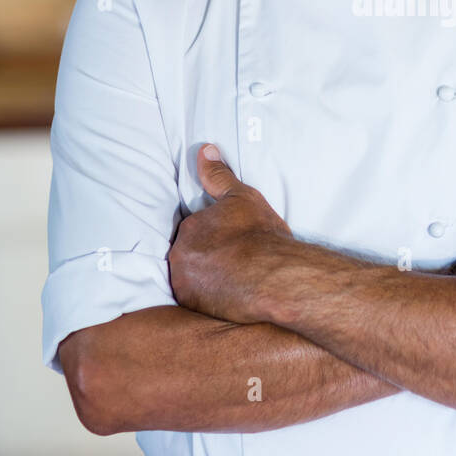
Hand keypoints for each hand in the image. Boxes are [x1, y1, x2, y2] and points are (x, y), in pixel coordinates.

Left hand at [168, 145, 293, 322]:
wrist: (275, 277)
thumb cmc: (260, 235)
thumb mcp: (242, 197)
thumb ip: (218, 175)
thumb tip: (205, 150)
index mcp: (189, 228)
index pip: (191, 230)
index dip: (210, 235)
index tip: (227, 241)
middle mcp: (179, 256)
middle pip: (187, 254)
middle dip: (204, 256)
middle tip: (230, 261)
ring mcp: (184, 283)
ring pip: (189, 277)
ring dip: (203, 277)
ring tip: (229, 279)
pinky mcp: (193, 306)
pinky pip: (195, 299)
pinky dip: (207, 296)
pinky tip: (227, 293)